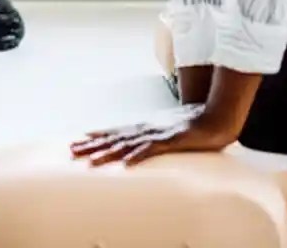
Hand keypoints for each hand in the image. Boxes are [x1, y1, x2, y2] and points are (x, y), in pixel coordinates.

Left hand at [69, 104, 241, 165]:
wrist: (214, 121)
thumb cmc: (191, 129)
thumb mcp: (166, 134)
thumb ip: (151, 140)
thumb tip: (136, 147)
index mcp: (143, 129)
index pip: (114, 133)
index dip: (95, 138)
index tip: (76, 142)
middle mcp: (145, 130)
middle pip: (113, 139)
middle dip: (92, 145)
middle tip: (71, 151)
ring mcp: (156, 135)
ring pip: (127, 145)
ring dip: (108, 154)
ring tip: (91, 162)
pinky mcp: (170, 141)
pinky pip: (151, 150)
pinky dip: (138, 157)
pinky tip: (126, 164)